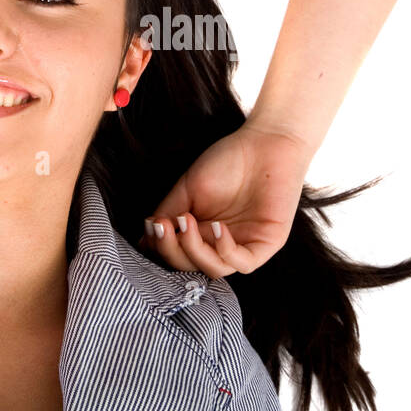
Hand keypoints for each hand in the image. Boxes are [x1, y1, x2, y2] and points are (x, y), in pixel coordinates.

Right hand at [140, 120, 313, 277]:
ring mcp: (244, 246)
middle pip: (191, 266)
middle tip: (165, 225)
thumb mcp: (189, 188)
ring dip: (195, 250)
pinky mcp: (266, 244)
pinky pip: (243, 262)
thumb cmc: (228, 161)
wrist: (266, 141)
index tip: (151, 224)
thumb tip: (144, 240)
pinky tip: (216, 228)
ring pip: (214, 269)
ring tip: (187, 223)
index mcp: (202, 233)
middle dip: (172, 249)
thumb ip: (167, 212)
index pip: (177, 254)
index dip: (162, 246)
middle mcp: (220, 244)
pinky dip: (225, 251)